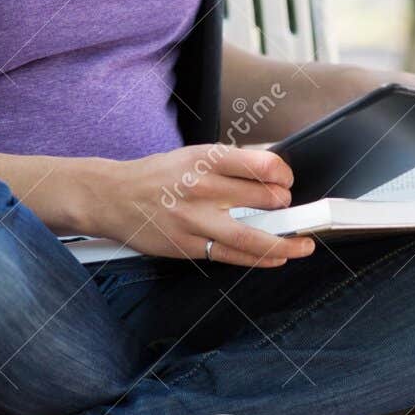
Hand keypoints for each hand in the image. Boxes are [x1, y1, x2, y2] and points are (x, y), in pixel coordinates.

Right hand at [86, 144, 317, 267]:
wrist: (113, 196)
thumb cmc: (156, 176)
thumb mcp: (192, 156)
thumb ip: (229, 165)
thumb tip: (270, 174)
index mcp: (205, 159)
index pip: (261, 164)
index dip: (283, 174)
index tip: (285, 180)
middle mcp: (202, 188)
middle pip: (264, 199)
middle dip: (284, 205)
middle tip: (287, 208)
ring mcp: (195, 220)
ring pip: (253, 237)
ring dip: (285, 243)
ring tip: (302, 245)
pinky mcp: (188, 246)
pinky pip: (232, 256)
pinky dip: (259, 258)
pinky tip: (275, 257)